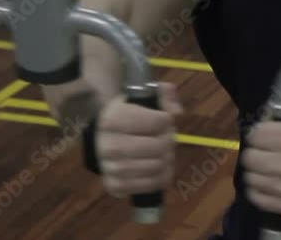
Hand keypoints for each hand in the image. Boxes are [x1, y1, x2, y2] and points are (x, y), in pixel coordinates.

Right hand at [96, 82, 182, 197]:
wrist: (103, 139)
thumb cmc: (127, 116)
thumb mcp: (142, 97)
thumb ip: (163, 94)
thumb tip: (177, 111)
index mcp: (113, 119)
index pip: (157, 122)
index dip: (167, 120)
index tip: (163, 119)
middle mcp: (108, 145)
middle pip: (159, 147)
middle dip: (169, 141)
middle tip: (166, 138)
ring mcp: (110, 168)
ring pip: (157, 167)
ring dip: (168, 159)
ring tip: (164, 152)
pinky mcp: (115, 186)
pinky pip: (150, 185)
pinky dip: (162, 177)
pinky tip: (161, 168)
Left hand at [242, 96, 280, 219]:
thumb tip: (270, 108)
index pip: (254, 135)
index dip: (258, 133)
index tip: (263, 136)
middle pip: (249, 158)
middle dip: (256, 152)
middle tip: (264, 153)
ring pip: (251, 179)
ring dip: (257, 172)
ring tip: (267, 169)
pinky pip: (259, 198)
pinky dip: (259, 190)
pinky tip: (268, 183)